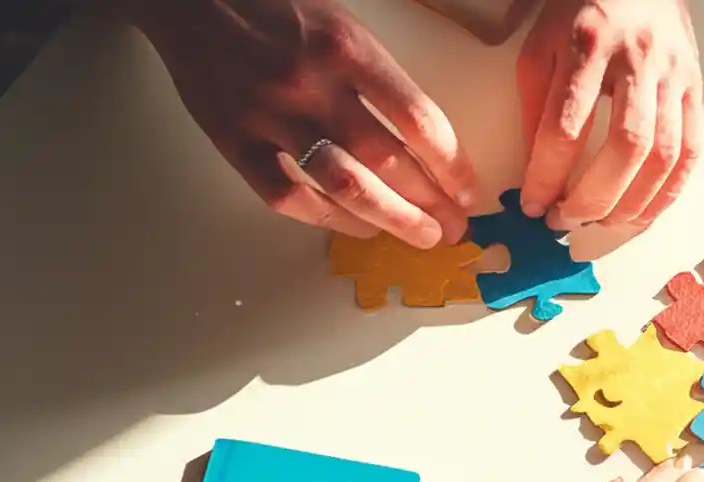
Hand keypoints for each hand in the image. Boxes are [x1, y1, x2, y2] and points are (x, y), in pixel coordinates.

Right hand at [127, 0, 476, 247]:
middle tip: (454, 226)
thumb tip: (423, 139)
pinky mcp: (233, 141)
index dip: (452, 166)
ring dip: (391, 220)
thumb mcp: (341, 22)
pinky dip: (326, 219)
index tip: (469, 192)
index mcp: (348, 49)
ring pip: (344, 187)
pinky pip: (286, 196)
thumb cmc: (274, 5)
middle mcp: (313, 85)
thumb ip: (377, 76)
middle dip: (431, 203)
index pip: (419, 120)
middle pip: (388, 161)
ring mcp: (271, 117)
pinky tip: (356, 227)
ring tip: (420, 235)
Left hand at [516, 0, 701, 230]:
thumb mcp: (542, 44)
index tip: (533, 204)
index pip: (566, 125)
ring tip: (602, 225)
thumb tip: (538, 170)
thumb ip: (536, 104)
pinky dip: (669, 191)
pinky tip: (644, 212)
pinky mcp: (695, 87)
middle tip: (566, 221)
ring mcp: (674, 75)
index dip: (547, 175)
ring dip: (633, 203)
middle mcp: (638, 61)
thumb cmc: (582, 10)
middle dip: (594, 198)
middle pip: (626, 146)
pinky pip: (691, 149)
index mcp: (589, 44)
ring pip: (664, 154)